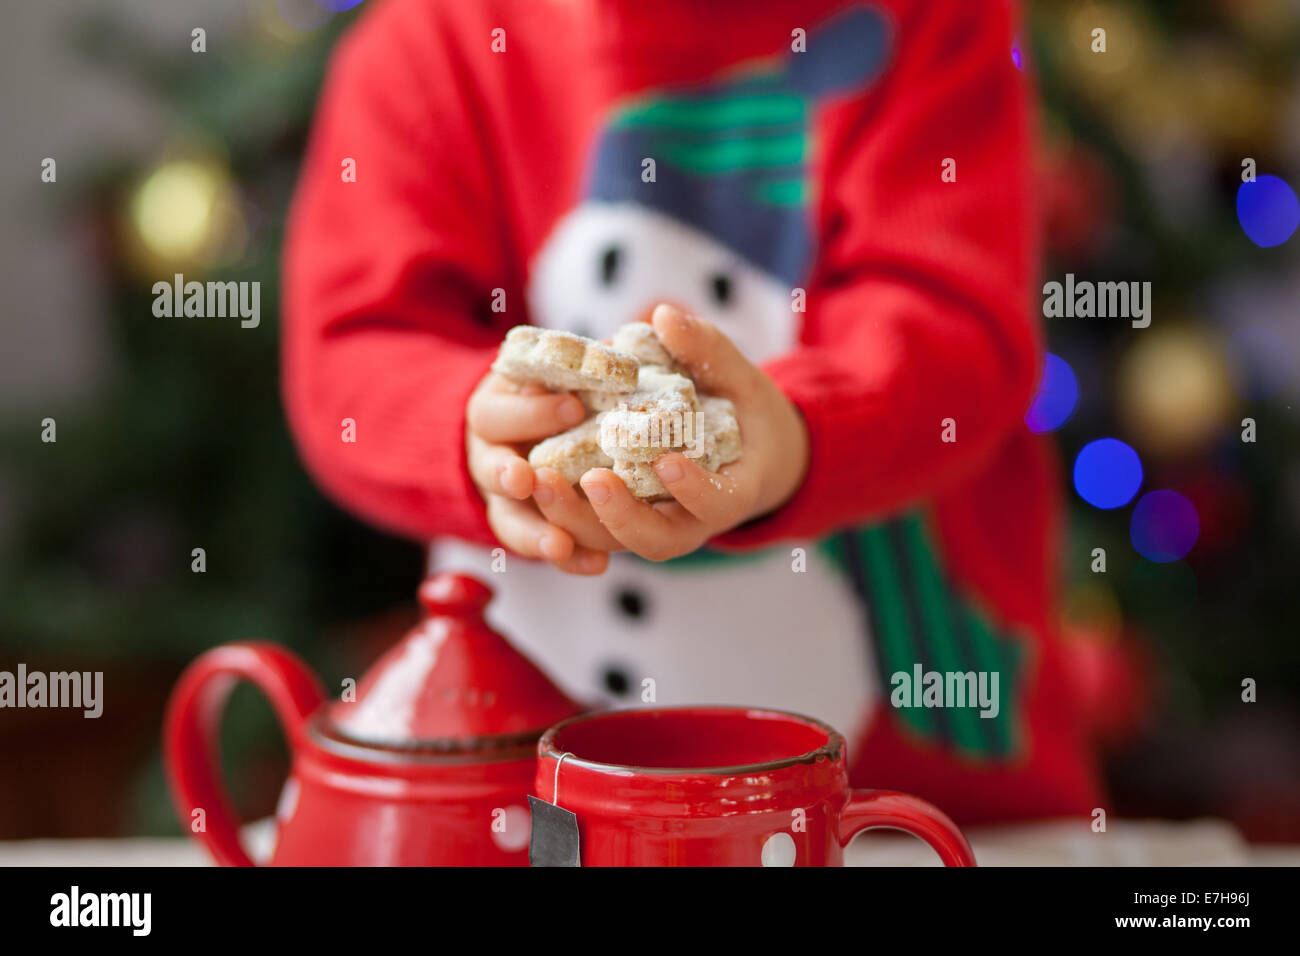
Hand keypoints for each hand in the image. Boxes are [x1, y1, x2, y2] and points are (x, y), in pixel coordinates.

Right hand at [465, 372, 609, 574]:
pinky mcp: (528, 529)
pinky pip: (542, 549)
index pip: (496, 413)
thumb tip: (624, 340)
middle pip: (491, 471)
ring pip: (511, 521)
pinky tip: (595, 565)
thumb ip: (578, 361)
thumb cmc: (550, 389)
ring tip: (559, 544)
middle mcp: (489, 458)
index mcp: (491, 412)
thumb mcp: (551, 368)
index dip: (530, 413)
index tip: (572, 407)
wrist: (523, 430)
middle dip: (508, 477)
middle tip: (527, 480)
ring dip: (534, 533)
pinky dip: (568, 559)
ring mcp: (504, 500)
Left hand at [538, 304, 808, 563]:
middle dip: (620, 516)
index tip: (667, 460)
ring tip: (538, 480)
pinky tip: (525, 478)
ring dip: (573, 520)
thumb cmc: (748, 414)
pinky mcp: (618, 520)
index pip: (717, 504)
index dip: (694, 490)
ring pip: (611, 542)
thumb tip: (664, 315)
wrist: (747, 453)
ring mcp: (652, 526)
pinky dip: (557, 514)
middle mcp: (691, 523)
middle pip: (656, 540)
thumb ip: (708, 351)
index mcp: (733, 492)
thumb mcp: (741, 379)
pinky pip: (587, 530)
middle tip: (591, 479)